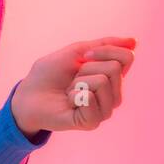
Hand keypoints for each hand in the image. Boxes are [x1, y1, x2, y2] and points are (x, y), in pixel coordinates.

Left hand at [10, 36, 137, 134]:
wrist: (29, 94)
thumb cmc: (49, 74)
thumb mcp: (76, 51)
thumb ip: (105, 45)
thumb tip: (134, 41)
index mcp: (112, 77)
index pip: (127, 58)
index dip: (104, 50)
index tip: (83, 56)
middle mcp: (112, 94)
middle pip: (115, 68)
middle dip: (87, 67)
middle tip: (73, 78)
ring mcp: (104, 109)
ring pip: (104, 81)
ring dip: (79, 81)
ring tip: (70, 91)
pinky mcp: (92, 122)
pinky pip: (91, 98)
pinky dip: (75, 95)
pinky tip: (69, 102)